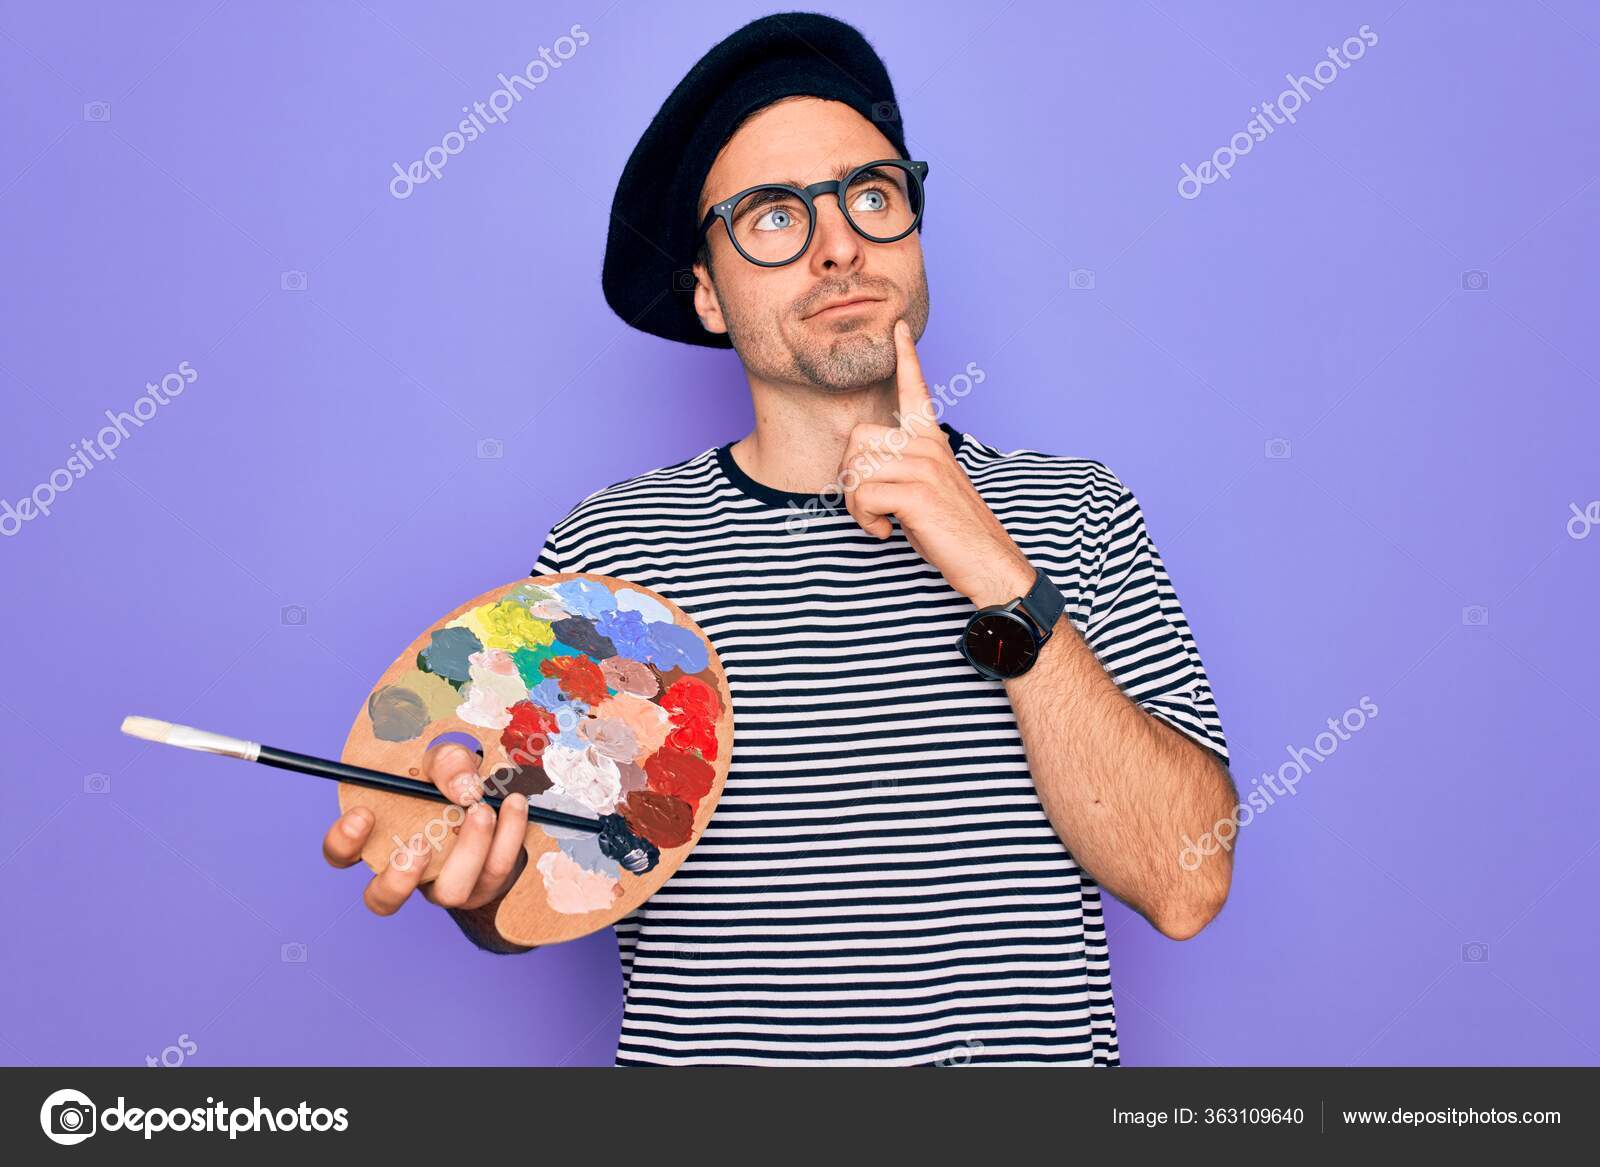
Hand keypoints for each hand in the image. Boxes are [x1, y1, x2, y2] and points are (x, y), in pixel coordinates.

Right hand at [321, 742, 529, 915]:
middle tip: (420, 842)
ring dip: (467, 849)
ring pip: (450, 893)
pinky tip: (514, 802)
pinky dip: (509, 833)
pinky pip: (496, 871)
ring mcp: (447, 885)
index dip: (343, 842)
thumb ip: (448, 762)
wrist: (503, 798)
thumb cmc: (459, 779)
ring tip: (481, 810)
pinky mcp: (486, 887)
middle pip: (383, 899)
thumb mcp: (448, 758)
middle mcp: (409, 872)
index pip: (342, 855)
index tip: (364, 814)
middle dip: (399, 876)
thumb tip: (463, 788)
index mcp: (380, 840)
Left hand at [839, 319, 1034, 607]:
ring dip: (856, 506)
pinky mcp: (916, 491)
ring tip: (883, 521)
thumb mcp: (927, 490)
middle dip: (849, 478)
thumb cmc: (954, 533)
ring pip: (854, 471)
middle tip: (871, 506)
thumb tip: (861, 470)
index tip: (897, 327)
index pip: (915, 390)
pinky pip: (861, 495)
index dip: (905, 357)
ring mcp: (923, 465)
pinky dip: (865, 520)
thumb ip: (901, 469)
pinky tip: (887, 531)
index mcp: (932, 441)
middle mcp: (927, 445)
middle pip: (856, 440)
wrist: (989, 563)